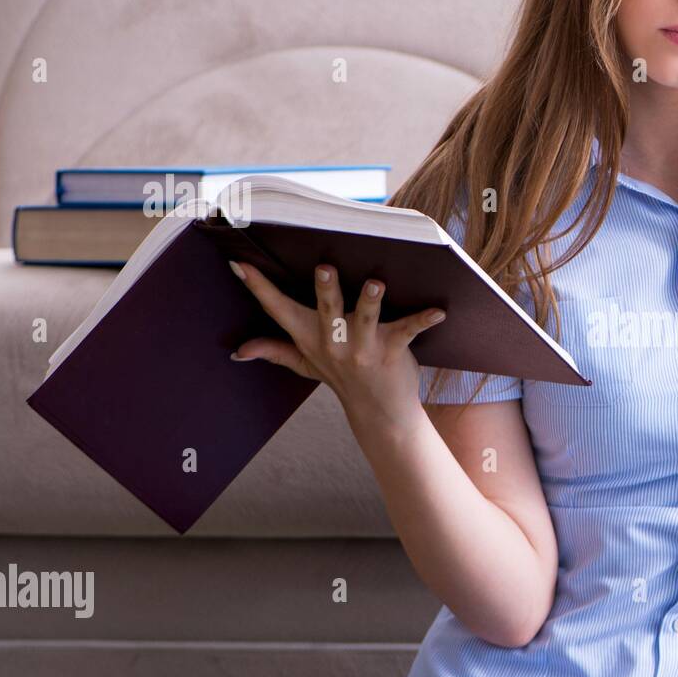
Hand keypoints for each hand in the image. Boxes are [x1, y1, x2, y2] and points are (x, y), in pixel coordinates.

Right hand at [228, 261, 445, 422]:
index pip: (279, 310)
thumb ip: (274, 352)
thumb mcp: (306, 365)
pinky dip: (424, 320)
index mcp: (310, 339)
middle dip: (326, 290)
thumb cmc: (343, 379)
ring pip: (366, 320)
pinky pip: (408, 331)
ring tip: (375, 284)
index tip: (240, 264)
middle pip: (327, 312)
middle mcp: (334, 343)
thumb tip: (238, 350)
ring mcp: (364, 349)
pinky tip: (439, 311)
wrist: (380, 412)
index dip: (258, 287)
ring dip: (371, 302)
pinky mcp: (392, 351)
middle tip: (324, 267)